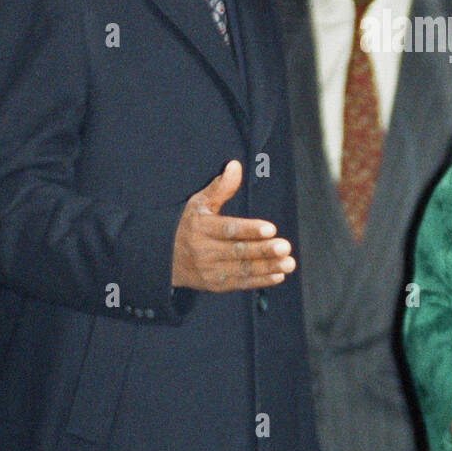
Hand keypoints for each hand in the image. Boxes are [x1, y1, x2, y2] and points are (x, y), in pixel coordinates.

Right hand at [171, 160, 296, 290]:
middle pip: (238, 251)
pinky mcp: (215, 284)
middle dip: (263, 250)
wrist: (162, 258)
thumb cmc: (187, 224)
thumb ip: (219, 187)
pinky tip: (279, 274)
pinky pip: (240, 283)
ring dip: (267, 267)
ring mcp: (210, 270)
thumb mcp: (198, 203)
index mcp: (201, 228)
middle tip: (285, 246)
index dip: (250, 229)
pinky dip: (261, 281)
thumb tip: (235, 165)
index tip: (271, 228)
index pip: (228, 229)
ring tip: (289, 262)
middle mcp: (204, 251)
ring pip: (242, 269)